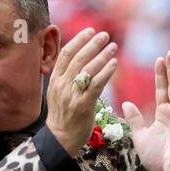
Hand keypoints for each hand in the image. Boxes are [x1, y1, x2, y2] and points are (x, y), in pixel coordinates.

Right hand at [46, 27, 118, 157]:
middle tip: (106, 35)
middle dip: (93, 44)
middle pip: (79, 58)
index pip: (67, 53)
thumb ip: (66, 76)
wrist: (60, 139)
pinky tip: (114, 64)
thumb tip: (77, 59)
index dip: (79, 40)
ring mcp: (72, 95)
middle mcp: (62, 85)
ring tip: (113, 47)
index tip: (91, 31)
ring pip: (88, 69)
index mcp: (55, 80)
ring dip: (102, 55)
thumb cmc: (63, 116)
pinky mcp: (83, 106)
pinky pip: (96, 84)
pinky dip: (106, 72)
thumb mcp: (58, 93)